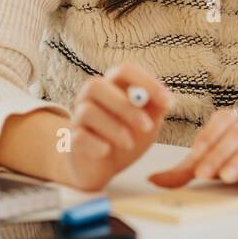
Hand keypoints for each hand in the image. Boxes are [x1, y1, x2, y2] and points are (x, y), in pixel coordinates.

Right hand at [58, 63, 170, 191]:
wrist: (101, 167)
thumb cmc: (126, 138)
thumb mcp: (148, 123)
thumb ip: (156, 109)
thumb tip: (166, 99)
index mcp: (112, 86)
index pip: (124, 70)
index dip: (146, 82)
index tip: (167, 102)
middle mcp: (90, 97)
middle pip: (97, 86)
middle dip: (126, 106)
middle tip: (147, 126)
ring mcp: (77, 117)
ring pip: (88, 111)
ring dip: (114, 128)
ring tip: (129, 144)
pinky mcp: (70, 140)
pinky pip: (79, 136)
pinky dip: (96, 144)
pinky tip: (107, 151)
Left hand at [149, 112, 237, 187]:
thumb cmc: (232, 153)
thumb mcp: (207, 159)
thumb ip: (182, 171)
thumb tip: (153, 180)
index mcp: (228, 120)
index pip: (219, 122)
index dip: (207, 137)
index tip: (195, 156)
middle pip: (235, 135)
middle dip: (218, 154)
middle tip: (204, 173)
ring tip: (226, 177)